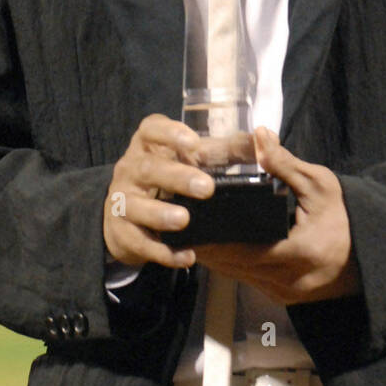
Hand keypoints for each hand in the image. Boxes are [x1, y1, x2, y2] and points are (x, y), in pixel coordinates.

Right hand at [103, 113, 241, 269]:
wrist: (126, 215)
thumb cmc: (167, 177)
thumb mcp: (192, 160)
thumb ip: (226, 150)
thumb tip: (264, 140)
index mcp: (148, 145)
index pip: (151, 129)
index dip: (169, 133)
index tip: (193, 142)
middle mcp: (131, 169)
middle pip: (148, 168)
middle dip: (176, 177)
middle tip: (206, 188)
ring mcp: (121, 201)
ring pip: (135, 206)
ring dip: (161, 213)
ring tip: (185, 220)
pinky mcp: (122, 232)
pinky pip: (140, 242)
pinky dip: (163, 251)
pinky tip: (186, 256)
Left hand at [193, 129, 361, 305]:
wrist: (365, 254)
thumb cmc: (342, 215)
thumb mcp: (318, 184)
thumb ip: (285, 164)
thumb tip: (258, 136)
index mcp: (299, 253)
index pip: (244, 250)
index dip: (215, 238)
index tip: (193, 220)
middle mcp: (288, 281)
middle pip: (233, 265)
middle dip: (208, 245)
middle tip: (182, 223)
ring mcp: (283, 294)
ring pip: (236, 276)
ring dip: (215, 257)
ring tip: (192, 232)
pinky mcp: (280, 298)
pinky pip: (246, 281)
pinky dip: (231, 264)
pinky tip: (215, 246)